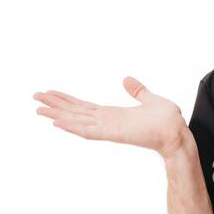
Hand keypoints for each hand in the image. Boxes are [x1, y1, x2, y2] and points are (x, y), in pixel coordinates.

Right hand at [33, 78, 188, 157]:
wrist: (177, 131)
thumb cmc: (167, 120)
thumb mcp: (150, 99)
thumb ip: (137, 91)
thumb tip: (127, 80)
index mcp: (113, 114)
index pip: (84, 106)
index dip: (67, 100)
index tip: (50, 93)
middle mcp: (107, 122)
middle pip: (75, 112)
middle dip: (55, 105)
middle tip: (35, 98)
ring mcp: (108, 129)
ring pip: (77, 121)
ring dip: (57, 115)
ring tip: (39, 109)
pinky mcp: (113, 133)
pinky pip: (88, 131)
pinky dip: (72, 126)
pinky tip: (57, 122)